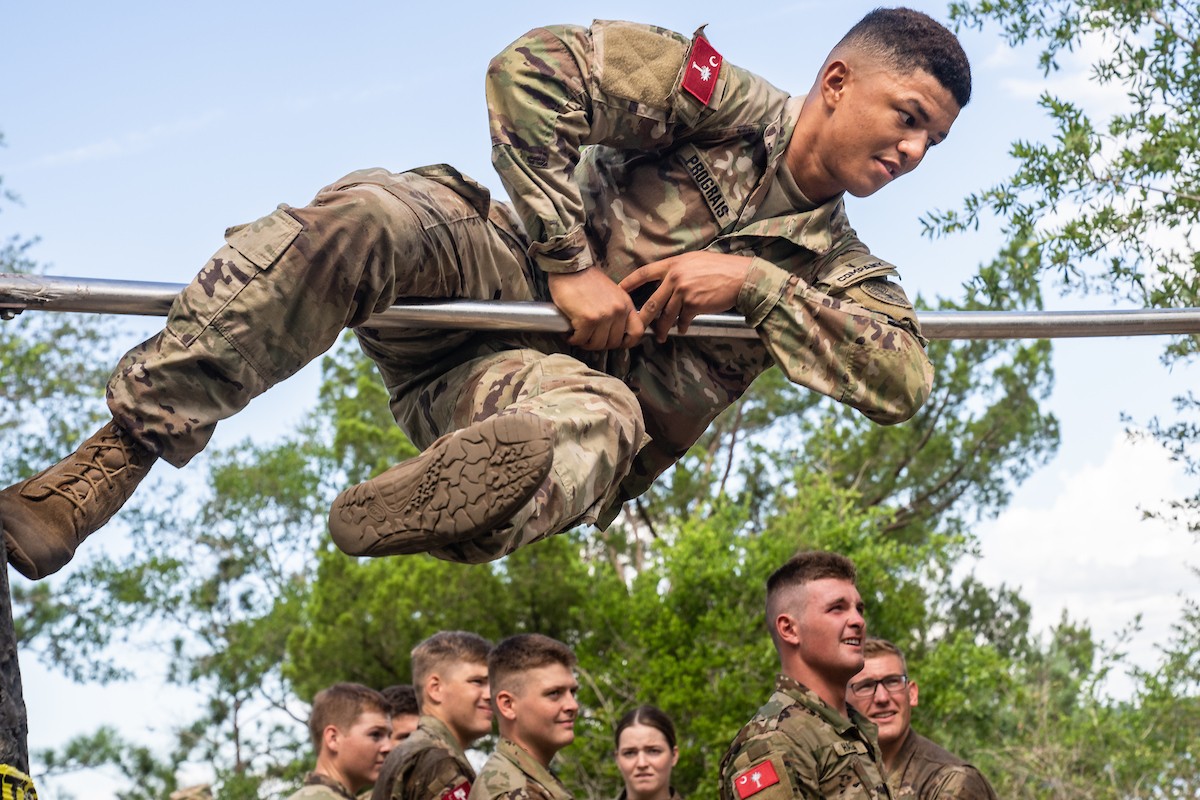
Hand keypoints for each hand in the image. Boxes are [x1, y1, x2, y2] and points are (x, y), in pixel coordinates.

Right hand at [547, 267, 645, 349]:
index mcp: (626, 304)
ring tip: (578, 335)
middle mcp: (618, 311)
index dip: (627, 342)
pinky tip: (569, 333)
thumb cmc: (585, 279)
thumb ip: (616, 310)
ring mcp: (604, 316)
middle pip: (613, 342)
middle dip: (599, 343)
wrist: (570, 267)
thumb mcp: (612, 293)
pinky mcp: (587, 319)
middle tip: (589, 338)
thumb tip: (613, 331)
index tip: (615, 343)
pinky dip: (573, 339)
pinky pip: (581, 339)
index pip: (637, 331)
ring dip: (585, 342)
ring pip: (597, 344)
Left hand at [619, 252, 751, 342]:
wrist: (742, 278)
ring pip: (666, 315)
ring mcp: (683, 292)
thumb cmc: (721, 268)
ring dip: (663, 328)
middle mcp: (675, 277)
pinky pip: (682, 320)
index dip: (629, 282)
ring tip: (661, 336)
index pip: (644, 273)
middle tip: (637, 327)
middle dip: (644, 318)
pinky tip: (683, 329)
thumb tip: (667, 281)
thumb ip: (678, 269)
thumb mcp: (695, 261)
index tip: (618, 290)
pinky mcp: (693, 305)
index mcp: (673, 264)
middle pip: (652, 302)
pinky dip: (682, 327)